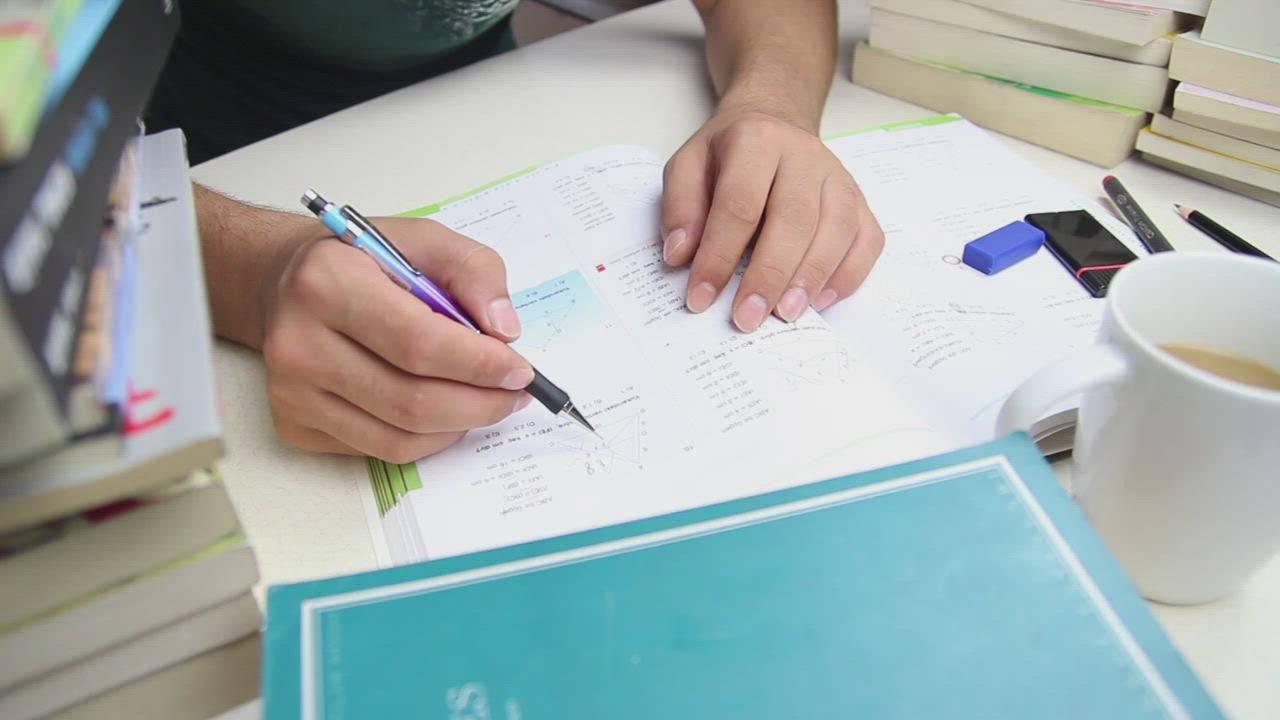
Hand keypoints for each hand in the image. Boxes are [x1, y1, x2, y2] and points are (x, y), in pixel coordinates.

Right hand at [258, 217, 532, 462]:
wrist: (281, 282)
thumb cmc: (357, 261)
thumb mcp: (420, 238)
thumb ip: (472, 270)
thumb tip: (504, 329)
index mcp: (328, 283)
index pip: (420, 343)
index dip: (480, 364)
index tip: (519, 369)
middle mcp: (299, 343)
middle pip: (412, 401)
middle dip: (481, 403)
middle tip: (515, 393)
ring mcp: (291, 392)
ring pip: (400, 437)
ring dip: (460, 425)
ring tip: (486, 401)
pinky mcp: (295, 425)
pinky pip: (380, 451)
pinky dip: (427, 439)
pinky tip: (444, 411)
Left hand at [660, 109, 884, 330]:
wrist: (772, 124)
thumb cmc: (727, 156)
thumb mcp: (687, 166)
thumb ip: (680, 208)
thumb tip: (680, 256)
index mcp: (756, 140)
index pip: (739, 205)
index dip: (719, 256)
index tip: (701, 298)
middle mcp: (804, 155)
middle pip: (795, 218)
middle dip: (770, 274)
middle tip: (748, 317)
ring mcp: (838, 177)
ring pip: (837, 229)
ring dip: (811, 278)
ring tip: (785, 314)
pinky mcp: (860, 199)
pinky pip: (868, 239)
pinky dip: (849, 274)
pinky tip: (821, 301)